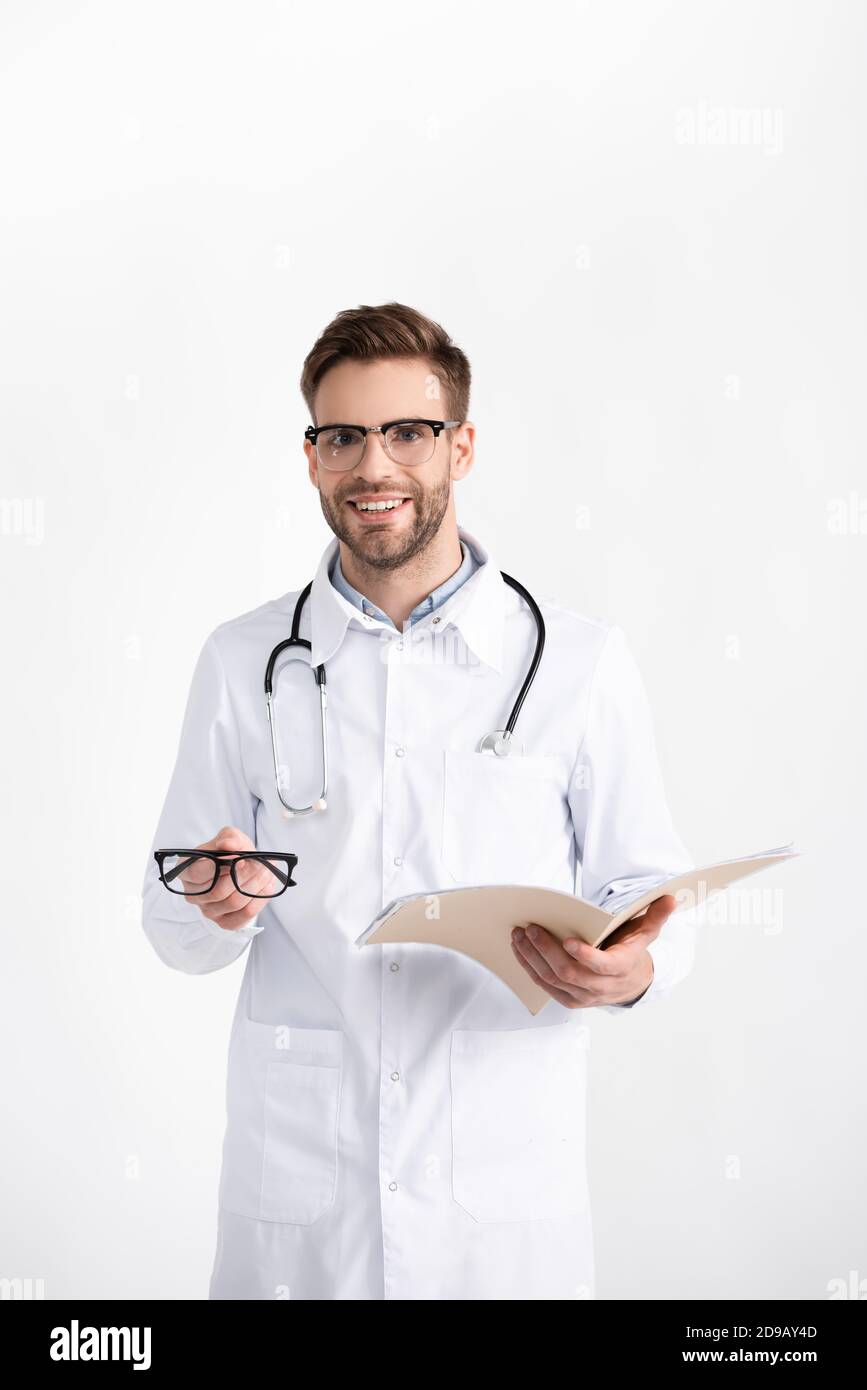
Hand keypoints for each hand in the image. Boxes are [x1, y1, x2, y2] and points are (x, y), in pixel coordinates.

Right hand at [183, 826, 272, 931]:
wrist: (242, 867)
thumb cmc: (230, 851)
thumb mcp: (229, 837)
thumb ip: (229, 838)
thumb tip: (227, 845)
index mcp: (186, 872)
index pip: (197, 873)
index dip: (219, 866)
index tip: (239, 857)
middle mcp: (193, 895)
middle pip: (218, 891)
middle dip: (244, 875)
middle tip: (260, 863)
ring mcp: (208, 911)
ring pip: (234, 902)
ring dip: (255, 885)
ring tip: (266, 870)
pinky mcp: (225, 922)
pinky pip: (245, 914)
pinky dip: (259, 899)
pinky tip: (265, 885)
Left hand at [510, 894, 677, 1008]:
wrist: (630, 984)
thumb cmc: (632, 952)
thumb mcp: (647, 933)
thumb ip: (656, 915)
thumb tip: (671, 898)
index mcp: (619, 968)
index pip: (601, 966)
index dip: (584, 956)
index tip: (568, 940)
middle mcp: (600, 987)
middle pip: (568, 973)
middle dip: (546, 950)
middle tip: (530, 929)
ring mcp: (582, 996)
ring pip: (552, 980)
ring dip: (532, 958)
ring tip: (518, 936)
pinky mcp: (569, 999)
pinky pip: (545, 985)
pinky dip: (529, 968)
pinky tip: (519, 950)